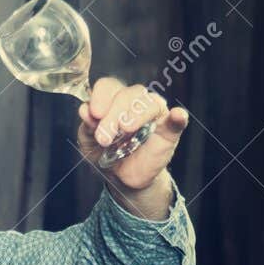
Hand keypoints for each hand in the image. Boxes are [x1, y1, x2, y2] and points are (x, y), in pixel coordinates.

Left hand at [76, 76, 187, 191]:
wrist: (121, 178)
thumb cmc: (105, 154)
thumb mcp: (89, 142)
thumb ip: (87, 126)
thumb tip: (85, 109)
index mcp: (113, 100)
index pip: (109, 86)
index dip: (100, 96)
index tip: (94, 114)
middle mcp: (134, 103)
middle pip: (127, 94)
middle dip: (113, 114)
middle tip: (104, 136)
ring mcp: (154, 115)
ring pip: (149, 103)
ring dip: (136, 115)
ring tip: (125, 130)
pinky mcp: (169, 130)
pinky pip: (177, 120)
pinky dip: (178, 117)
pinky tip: (177, 116)